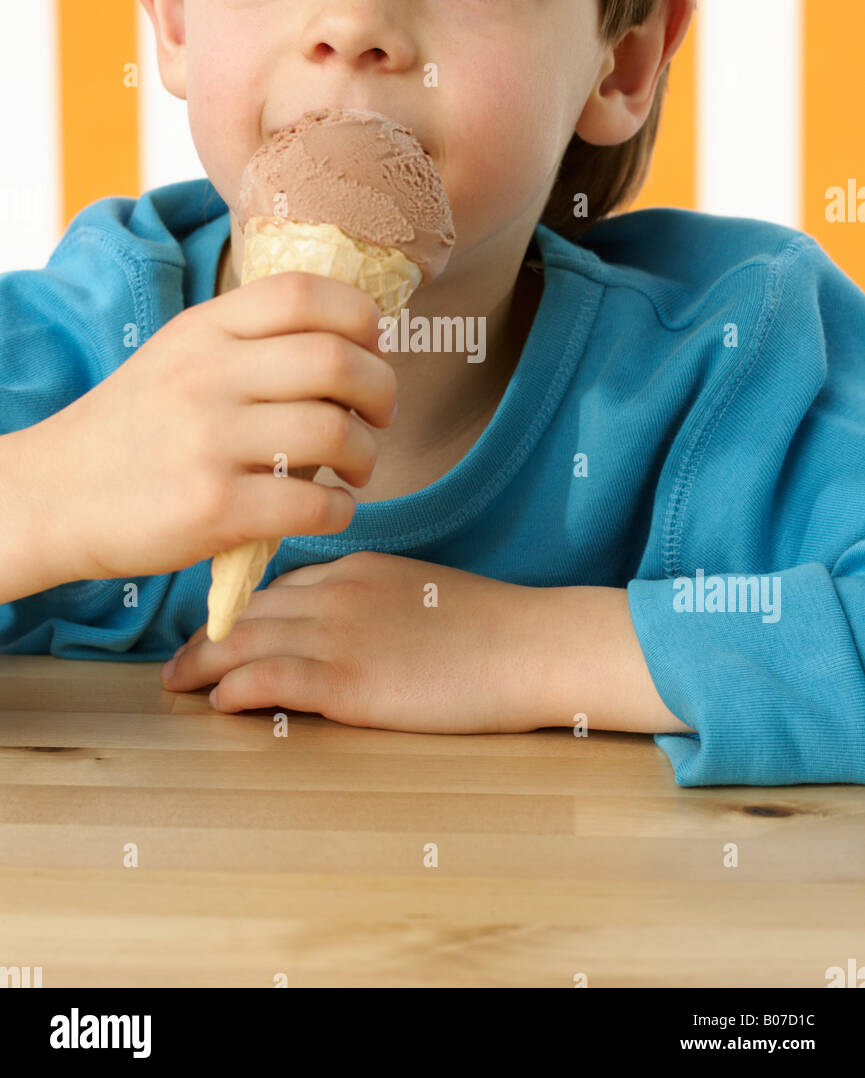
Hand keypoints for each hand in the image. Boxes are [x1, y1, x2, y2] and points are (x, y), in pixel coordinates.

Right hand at [44, 271, 396, 581]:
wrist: (55, 495)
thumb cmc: (136, 427)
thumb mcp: (181, 355)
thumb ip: (253, 340)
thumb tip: (356, 341)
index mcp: (205, 329)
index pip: (304, 293)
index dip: (360, 316)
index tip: (372, 348)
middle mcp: (208, 376)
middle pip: (337, 360)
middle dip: (381, 391)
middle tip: (379, 416)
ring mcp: (209, 443)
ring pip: (336, 432)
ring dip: (366, 454)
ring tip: (354, 468)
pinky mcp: (214, 509)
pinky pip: (314, 504)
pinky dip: (341, 510)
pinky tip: (327, 509)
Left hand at [160, 550, 555, 732]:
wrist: (532, 646)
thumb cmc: (493, 628)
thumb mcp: (423, 594)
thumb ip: (377, 602)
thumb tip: (351, 629)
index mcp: (358, 568)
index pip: (279, 586)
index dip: (240, 610)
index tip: (216, 628)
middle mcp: (338, 594)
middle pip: (252, 611)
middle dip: (207, 636)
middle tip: (175, 662)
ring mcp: (341, 636)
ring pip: (249, 642)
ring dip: (205, 664)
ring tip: (177, 684)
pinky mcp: (349, 683)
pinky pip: (273, 679)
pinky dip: (237, 689)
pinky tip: (220, 703)